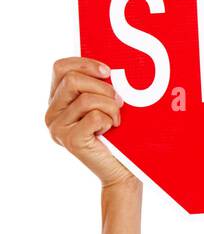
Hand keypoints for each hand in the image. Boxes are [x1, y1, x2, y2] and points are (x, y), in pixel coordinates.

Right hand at [45, 56, 137, 188]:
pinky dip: (108, 120)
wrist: (121, 170)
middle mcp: (51, 114)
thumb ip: (95, 87)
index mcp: (56, 101)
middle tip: (119, 101)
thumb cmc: (116, 137)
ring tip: (116, 119)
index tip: (107, 71)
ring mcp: (57, 128)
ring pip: (85, 98)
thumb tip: (107, 68)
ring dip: (110, 106)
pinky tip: (110, 130)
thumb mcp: (103, 104)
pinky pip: (93, 116)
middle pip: (72, 80)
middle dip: (103, 87)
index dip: (84, 64)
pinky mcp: (69, 140)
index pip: (60, 68)